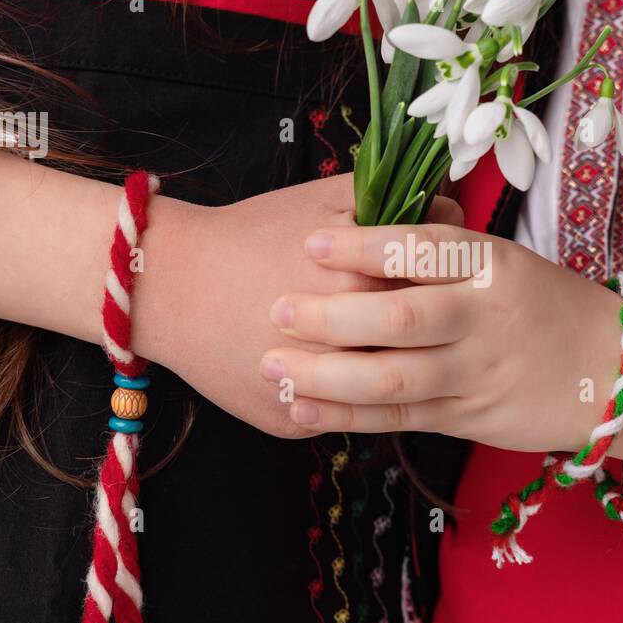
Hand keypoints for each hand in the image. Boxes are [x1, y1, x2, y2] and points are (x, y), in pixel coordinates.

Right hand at [140, 173, 461, 438]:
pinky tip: (336, 370)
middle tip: (403, 315)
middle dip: (422, 334)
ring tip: (373, 344)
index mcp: (366, 291)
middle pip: (417, 353)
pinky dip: (347, 399)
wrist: (170, 281)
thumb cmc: (253, 233)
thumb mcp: (328, 198)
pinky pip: (343, 419)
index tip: (430, 278)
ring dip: (389, 372)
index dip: (439, 287)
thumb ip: (399, 203)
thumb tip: (452, 213)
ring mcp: (322, 396)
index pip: (438, 299)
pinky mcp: (294, 423)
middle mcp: (350, 351)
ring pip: (383, 397)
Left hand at [258, 223, 622, 461]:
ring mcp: (475, 373)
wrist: (610, 369)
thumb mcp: (503, 260)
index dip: (364, 246)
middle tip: (278, 308)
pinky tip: (302, 407)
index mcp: (491, 266)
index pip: (422, 250)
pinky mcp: (467, 417)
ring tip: (273, 362)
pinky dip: (348, 415)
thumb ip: (440, 250)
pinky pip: (399, 418)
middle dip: (332, 315)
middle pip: (400, 318)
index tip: (311, 242)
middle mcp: (482, 319)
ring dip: (326, 372)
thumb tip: (363, 221)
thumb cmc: (542, 304)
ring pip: (393, 377)